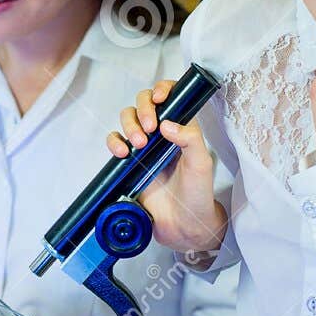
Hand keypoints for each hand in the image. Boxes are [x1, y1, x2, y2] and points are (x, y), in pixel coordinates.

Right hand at [106, 80, 226, 254]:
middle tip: (150, 129)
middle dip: (143, 109)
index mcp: (182, 128)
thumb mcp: (201, 164)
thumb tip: (167, 123)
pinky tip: (122, 152)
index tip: (160, 98)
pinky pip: (115, 142)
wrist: (181, 226)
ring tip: (139, 144)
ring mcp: (144, 147)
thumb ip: (190, 139)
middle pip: (144, 103)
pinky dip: (114, 142)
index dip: (163, 90)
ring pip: (127, 119)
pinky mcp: (128, 162)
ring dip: (129, 125)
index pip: (171, 97)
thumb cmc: (198, 194)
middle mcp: (162, 133)